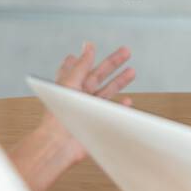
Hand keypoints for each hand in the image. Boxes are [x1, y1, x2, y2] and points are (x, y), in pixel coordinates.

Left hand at [40, 42, 135, 159]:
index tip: (92, 47)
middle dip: (113, 63)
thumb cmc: (59, 115)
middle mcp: (79, 96)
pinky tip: (128, 100)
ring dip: (120, 81)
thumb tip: (88, 46)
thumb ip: (81, 65)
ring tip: (132, 71)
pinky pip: (112, 111)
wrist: (60, 144)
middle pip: (98, 75)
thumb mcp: (69, 83)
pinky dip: (121, 106)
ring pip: (107, 91)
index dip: (85, 57)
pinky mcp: (97, 121)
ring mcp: (89, 109)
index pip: (77, 67)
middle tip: (126, 52)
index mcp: (69, 85)